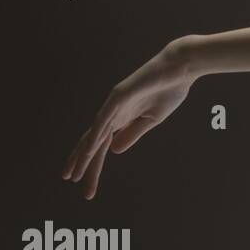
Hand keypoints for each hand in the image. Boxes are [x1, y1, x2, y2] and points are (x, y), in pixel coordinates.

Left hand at [62, 36, 200, 198]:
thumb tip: (114, 150)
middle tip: (70, 180)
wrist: (179, 68)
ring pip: (94, 133)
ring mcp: (114, 103)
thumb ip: (132, 133)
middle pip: (93, 141)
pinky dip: (95, 137)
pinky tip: (88, 151)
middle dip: (82, 162)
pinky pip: (104, 121)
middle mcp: (113, 111)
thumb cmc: (169, 90)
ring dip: (83, 154)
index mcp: (122, 118)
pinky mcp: (119, 96)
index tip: (85, 181)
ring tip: (74, 173)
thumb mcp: (151, 120)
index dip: (93, 162)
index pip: (102, 144)